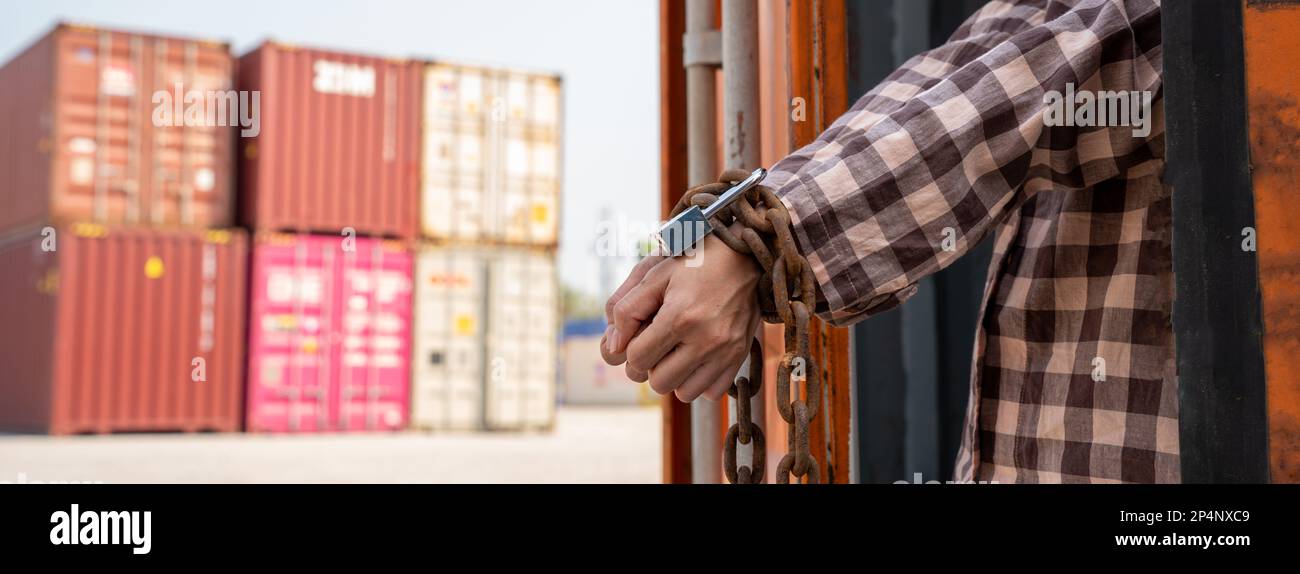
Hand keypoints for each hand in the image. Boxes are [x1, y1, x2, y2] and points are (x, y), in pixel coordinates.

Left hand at [601, 232, 761, 401]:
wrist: (745, 255)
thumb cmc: (694, 261)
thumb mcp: (655, 274)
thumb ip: (626, 309)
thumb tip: (614, 348)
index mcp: (680, 316)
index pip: (637, 359)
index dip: (632, 349)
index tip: (642, 332)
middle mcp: (706, 339)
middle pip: (659, 383)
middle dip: (652, 365)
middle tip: (660, 342)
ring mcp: (726, 351)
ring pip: (685, 393)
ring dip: (675, 376)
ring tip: (679, 350)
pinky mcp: (740, 356)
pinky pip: (711, 392)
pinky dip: (700, 380)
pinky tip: (698, 356)